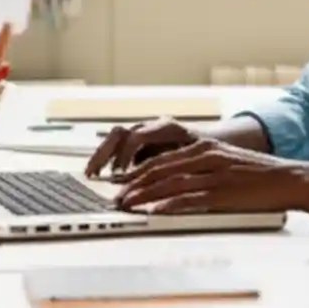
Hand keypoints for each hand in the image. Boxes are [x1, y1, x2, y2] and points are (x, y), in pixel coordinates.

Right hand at [85, 117, 202, 178]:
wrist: (216, 141)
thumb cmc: (209, 151)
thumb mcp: (197, 158)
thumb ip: (177, 166)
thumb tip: (158, 181)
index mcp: (168, 128)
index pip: (138, 136)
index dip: (126, 155)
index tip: (121, 174)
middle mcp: (153, 126)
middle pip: (121, 133)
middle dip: (104, 153)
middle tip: (93, 174)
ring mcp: (146, 130)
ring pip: (116, 137)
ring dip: (103, 155)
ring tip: (93, 174)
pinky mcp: (141, 139)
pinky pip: (119, 145)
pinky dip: (109, 158)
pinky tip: (102, 174)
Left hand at [112, 138, 308, 214]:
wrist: (289, 178)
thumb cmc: (261, 173)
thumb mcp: (228, 161)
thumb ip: (203, 166)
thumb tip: (175, 182)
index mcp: (207, 147)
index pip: (163, 158)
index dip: (138, 171)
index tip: (122, 182)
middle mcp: (208, 157)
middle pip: (161, 169)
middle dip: (135, 183)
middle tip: (117, 196)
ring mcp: (215, 175)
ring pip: (171, 183)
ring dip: (145, 195)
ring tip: (128, 204)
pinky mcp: (223, 192)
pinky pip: (190, 198)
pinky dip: (170, 205)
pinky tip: (155, 211)